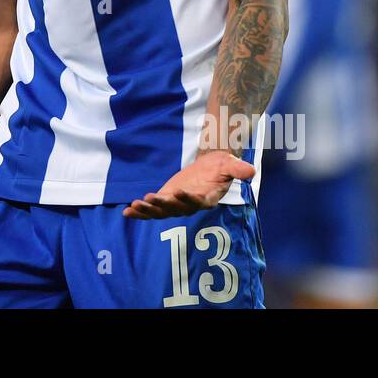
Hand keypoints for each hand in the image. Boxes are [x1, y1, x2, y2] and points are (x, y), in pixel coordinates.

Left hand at [122, 151, 254, 218]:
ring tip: (134, 206)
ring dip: (148, 210)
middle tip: (149, 200)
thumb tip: (251, 171)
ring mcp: (177, 205)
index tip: (179, 192)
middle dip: (162, 206)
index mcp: (206, 198)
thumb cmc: (221, 166)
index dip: (188, 199)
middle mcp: (190, 205)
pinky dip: (140, 213)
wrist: (210, 166)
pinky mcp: (166, 201)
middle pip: (176, 209)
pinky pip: (152, 211)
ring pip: (162, 212)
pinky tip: (126, 212)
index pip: (197, 201)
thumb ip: (238, 170)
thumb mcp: (230, 164)